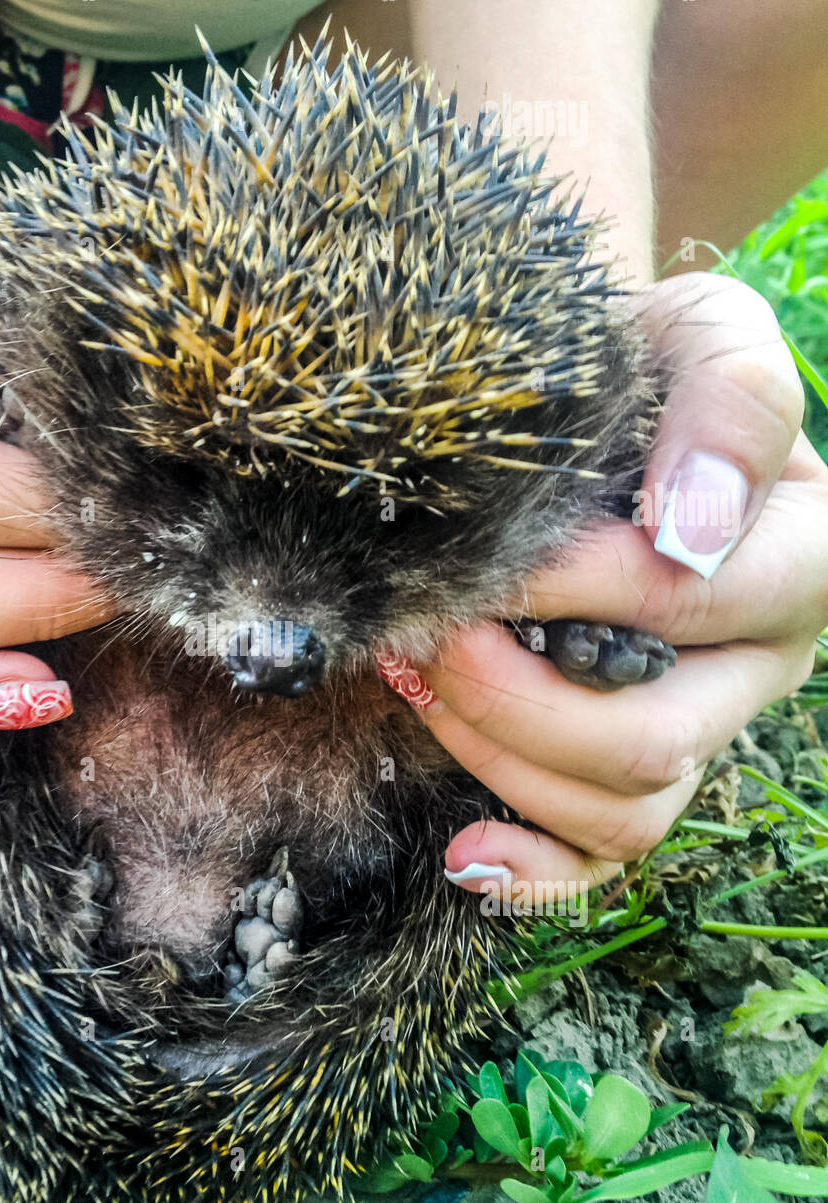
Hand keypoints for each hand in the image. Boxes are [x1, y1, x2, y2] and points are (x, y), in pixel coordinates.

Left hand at [420, 272, 825, 897]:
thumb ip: (733, 402)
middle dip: (511, 696)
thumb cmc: (642, 366)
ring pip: (618, 809)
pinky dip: (532, 870)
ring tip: (413, 679)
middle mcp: (758, 664)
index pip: (689, 601)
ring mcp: (698, 729)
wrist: (593, 410)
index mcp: (799, 558)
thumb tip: (693, 530)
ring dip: (494, 755)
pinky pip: (599, 858)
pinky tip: (464, 850)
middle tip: (424, 632)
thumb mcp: (703, 331)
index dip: (572, 589)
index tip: (482, 562)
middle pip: (651, 739)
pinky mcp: (632, 771)